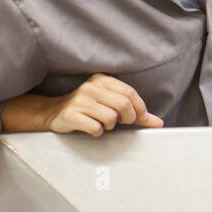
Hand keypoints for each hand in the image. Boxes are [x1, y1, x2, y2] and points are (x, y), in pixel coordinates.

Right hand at [41, 74, 163, 136]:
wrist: (53, 112)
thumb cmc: (87, 108)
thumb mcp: (110, 103)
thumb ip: (135, 112)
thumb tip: (158, 123)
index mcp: (102, 80)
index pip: (130, 93)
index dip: (140, 108)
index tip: (141, 118)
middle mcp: (91, 87)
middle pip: (123, 105)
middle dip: (127, 118)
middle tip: (120, 122)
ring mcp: (80, 101)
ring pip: (110, 118)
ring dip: (110, 126)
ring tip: (101, 123)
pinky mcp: (71, 115)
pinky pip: (95, 128)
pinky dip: (97, 132)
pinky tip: (90, 127)